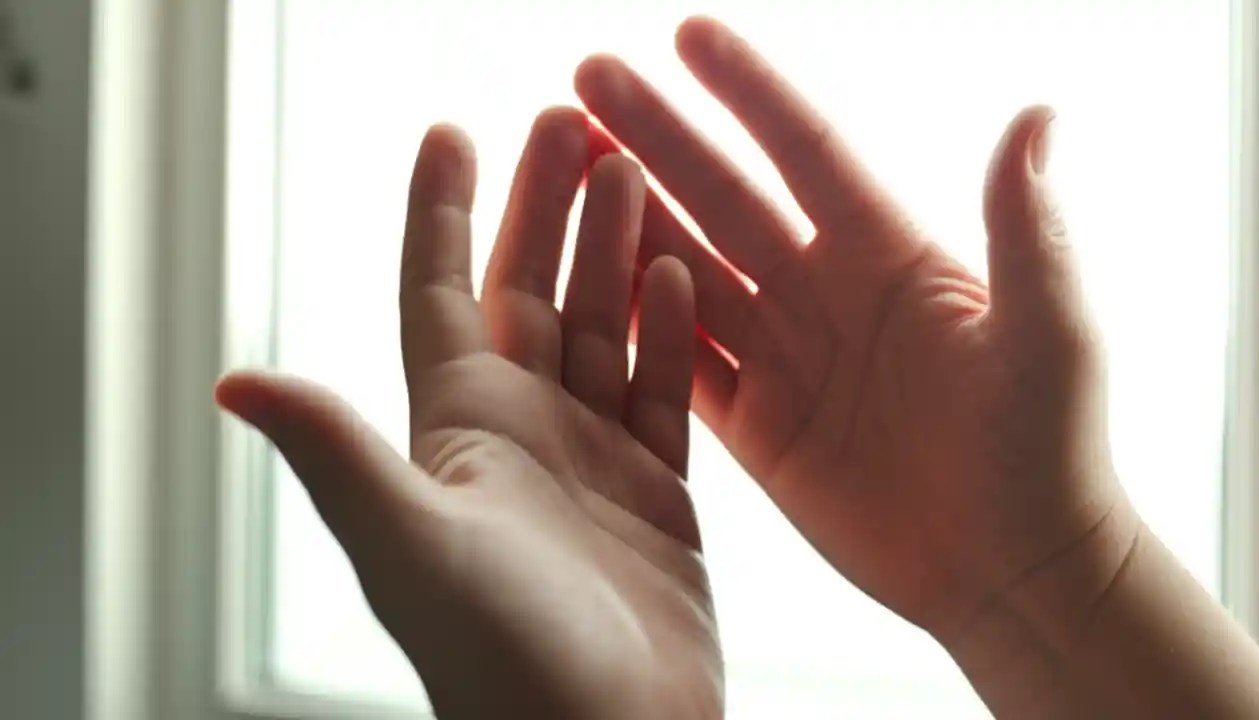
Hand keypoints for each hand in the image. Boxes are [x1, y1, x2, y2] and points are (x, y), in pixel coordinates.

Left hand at [216, 111, 722, 719]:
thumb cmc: (503, 664)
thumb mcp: (412, 547)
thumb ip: (337, 455)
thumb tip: (236, 382)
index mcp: (458, 432)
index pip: (439, 294)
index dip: (440, 211)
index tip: (451, 131)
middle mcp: (521, 436)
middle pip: (526, 291)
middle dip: (543, 204)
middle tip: (571, 115)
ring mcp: (591, 462)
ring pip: (598, 327)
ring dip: (609, 247)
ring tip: (630, 170)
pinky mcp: (656, 492)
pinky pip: (662, 387)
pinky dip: (669, 328)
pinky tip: (676, 270)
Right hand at [575, 17, 1132, 643]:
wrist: (1015, 571)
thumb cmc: (1050, 450)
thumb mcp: (1048, 336)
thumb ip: (1026, 231)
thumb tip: (1035, 116)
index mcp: (890, 254)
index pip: (806, 150)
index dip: (748, 92)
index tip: (688, 34)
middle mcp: (826, 292)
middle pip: (723, 197)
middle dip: (656, 136)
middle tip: (587, 80)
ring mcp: (786, 358)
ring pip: (687, 271)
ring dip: (629, 218)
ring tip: (565, 165)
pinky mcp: (759, 426)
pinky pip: (683, 361)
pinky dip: (639, 320)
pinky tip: (587, 279)